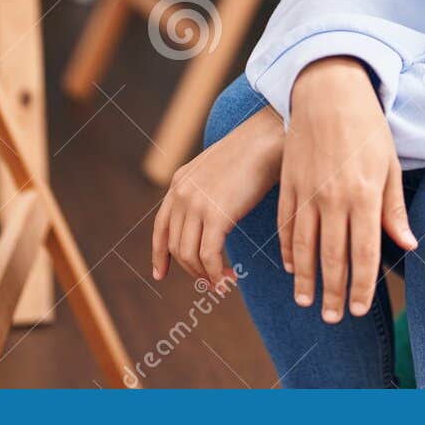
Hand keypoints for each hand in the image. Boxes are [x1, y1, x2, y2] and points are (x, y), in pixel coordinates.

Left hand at [152, 104, 283, 290]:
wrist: (265, 141)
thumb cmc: (251, 156)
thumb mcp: (216, 172)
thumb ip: (205, 192)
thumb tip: (209, 219)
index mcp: (179, 183)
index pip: (161, 227)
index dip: (159, 254)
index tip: (161, 274)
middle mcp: (181, 194)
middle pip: (176, 246)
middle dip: (192, 270)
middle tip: (212, 282)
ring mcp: (195, 205)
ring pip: (190, 255)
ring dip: (206, 275)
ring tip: (223, 283)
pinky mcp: (214, 215)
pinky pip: (209, 256)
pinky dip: (216, 274)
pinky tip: (228, 279)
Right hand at [278, 57, 416, 322]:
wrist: (328, 90)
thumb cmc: (367, 127)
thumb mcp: (390, 165)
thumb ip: (394, 209)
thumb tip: (408, 245)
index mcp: (364, 196)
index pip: (363, 255)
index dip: (359, 287)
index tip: (356, 309)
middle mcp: (333, 198)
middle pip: (332, 258)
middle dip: (332, 293)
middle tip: (332, 319)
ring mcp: (307, 191)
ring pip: (304, 246)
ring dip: (305, 278)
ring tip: (306, 302)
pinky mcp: (288, 182)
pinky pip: (286, 224)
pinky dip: (288, 249)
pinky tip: (291, 266)